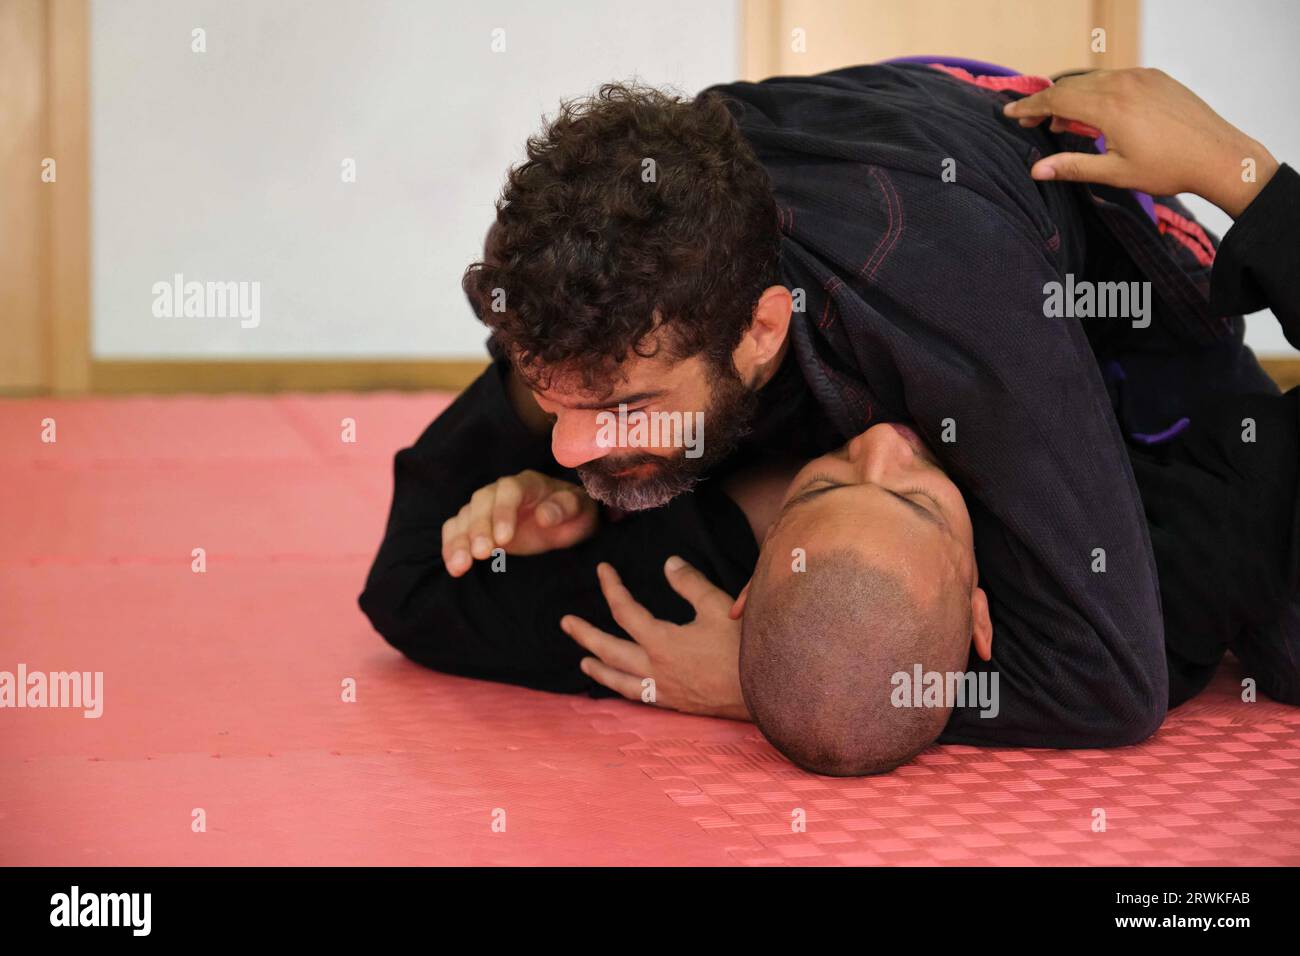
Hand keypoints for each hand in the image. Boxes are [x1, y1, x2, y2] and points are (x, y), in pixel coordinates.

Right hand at [441, 469, 597, 575]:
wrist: (566, 521)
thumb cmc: (574, 513)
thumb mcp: (579, 509)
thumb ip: (564, 508)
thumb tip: (544, 516)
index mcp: (527, 483)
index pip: (509, 491)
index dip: (503, 512)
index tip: (504, 538)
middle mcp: (501, 491)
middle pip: (481, 503)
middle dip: (479, 529)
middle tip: (482, 554)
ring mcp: (487, 508)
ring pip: (465, 518)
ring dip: (459, 541)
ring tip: (459, 566)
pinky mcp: (477, 526)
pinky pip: (457, 531)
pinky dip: (451, 547)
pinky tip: (454, 567)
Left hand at [561, 557, 749, 720]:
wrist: (764, 691)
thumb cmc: (743, 647)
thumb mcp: (718, 606)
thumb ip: (690, 584)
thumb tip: (668, 564)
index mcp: (661, 641)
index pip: (624, 610)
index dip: (611, 587)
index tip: (602, 570)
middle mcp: (655, 668)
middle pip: (609, 650)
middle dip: (585, 634)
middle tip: (566, 623)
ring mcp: (664, 689)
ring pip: (620, 680)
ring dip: (599, 669)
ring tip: (583, 662)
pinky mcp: (677, 703)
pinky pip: (640, 697)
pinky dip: (624, 689)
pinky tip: (624, 686)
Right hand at [1003, 68, 1277, 216]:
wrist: (1219, 155)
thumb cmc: (1169, 169)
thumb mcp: (1116, 174)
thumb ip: (1073, 167)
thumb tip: (1036, 170)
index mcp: (1110, 106)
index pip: (1056, 98)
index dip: (1029, 105)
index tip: (1009, 112)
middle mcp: (1124, 82)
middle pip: (1071, 84)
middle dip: (1046, 101)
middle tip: (1030, 121)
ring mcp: (1142, 76)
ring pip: (1092, 79)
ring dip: (1071, 96)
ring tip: (1060, 121)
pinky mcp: (1156, 77)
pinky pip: (1115, 77)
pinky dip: (1095, 90)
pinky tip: (1094, 111)